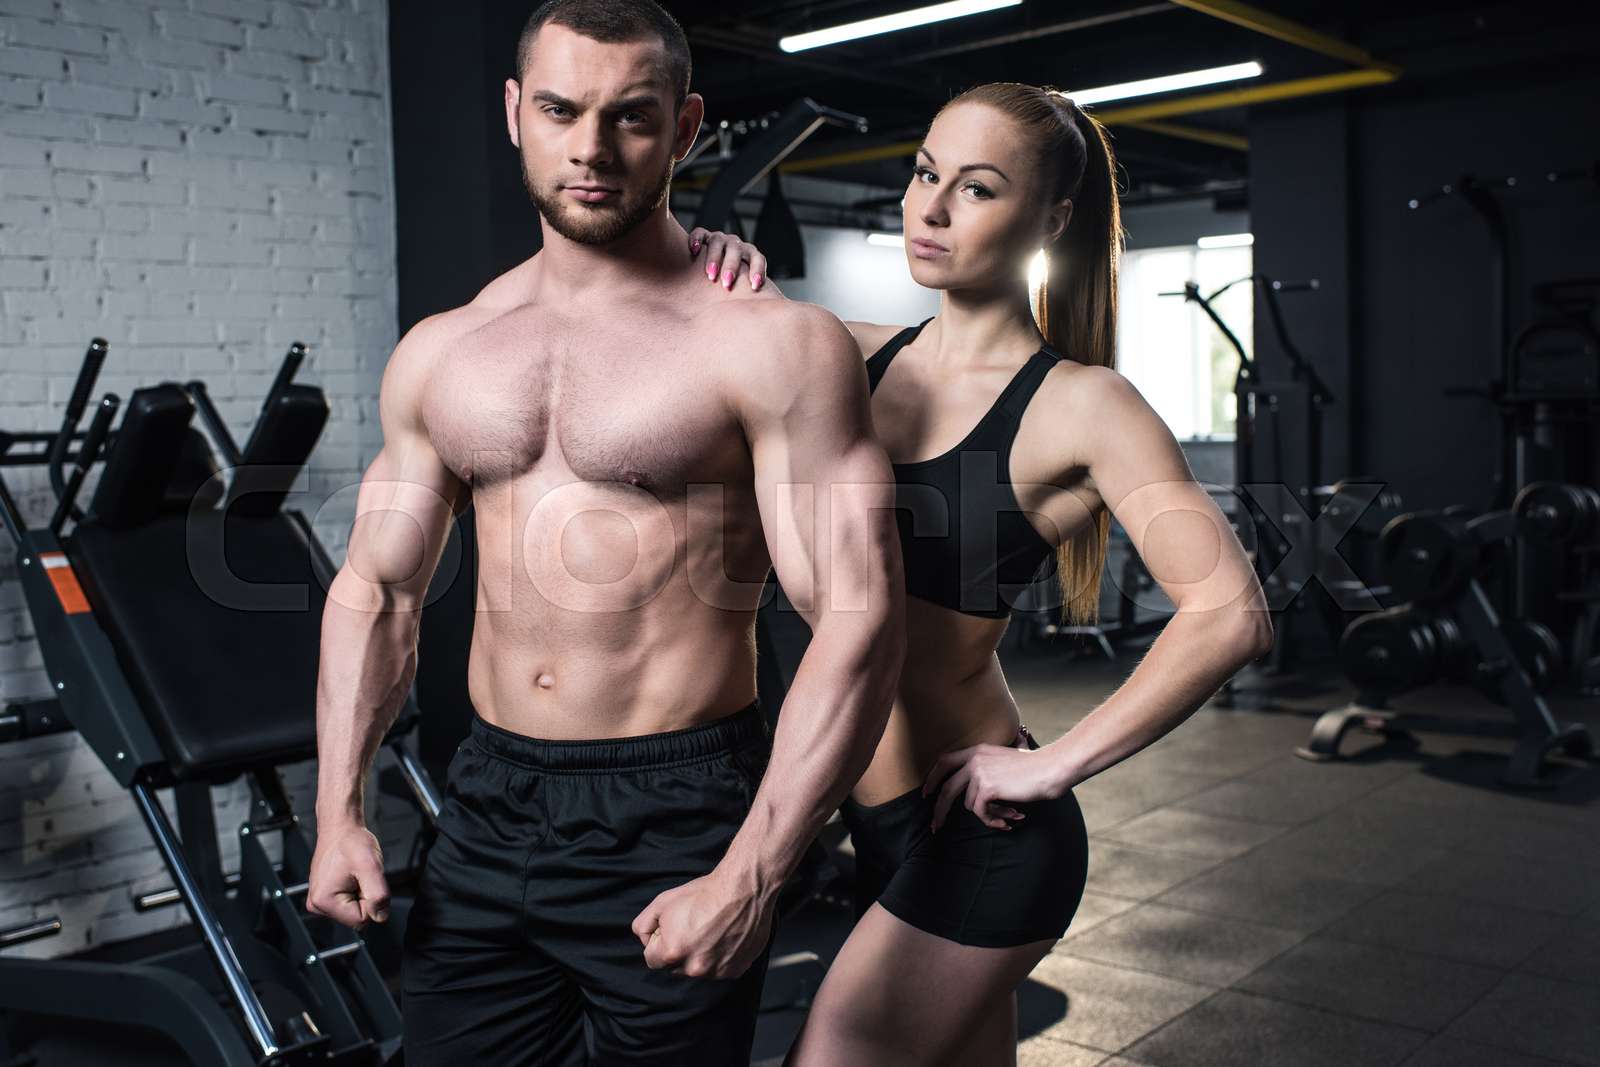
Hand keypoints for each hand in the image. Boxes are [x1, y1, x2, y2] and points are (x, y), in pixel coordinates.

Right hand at [306, 820, 389, 929]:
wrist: (341, 827)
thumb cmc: (351, 841)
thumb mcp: (371, 867)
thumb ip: (378, 895)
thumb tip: (380, 917)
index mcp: (324, 902)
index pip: (361, 920)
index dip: (371, 901)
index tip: (365, 880)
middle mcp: (317, 905)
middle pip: (356, 916)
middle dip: (365, 896)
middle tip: (360, 875)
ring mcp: (319, 901)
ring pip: (354, 910)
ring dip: (361, 892)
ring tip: (355, 873)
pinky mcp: (325, 895)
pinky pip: (349, 902)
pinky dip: (355, 889)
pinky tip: (350, 875)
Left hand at [631, 869, 774, 978]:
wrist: (743, 890)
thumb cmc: (702, 893)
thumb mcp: (662, 902)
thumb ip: (643, 925)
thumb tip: (645, 939)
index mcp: (672, 953)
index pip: (652, 959)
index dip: (659, 940)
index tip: (673, 926)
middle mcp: (694, 968)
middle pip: (674, 967)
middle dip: (679, 951)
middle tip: (693, 926)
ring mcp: (716, 972)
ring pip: (697, 970)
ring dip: (699, 956)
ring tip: (711, 930)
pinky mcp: (735, 971)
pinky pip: (719, 969)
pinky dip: (719, 958)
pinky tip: (725, 937)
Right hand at [687, 227, 766, 291]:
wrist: (706, 272)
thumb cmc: (728, 284)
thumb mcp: (739, 288)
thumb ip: (746, 295)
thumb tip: (754, 317)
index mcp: (748, 254)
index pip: (757, 258)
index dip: (758, 270)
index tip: (754, 287)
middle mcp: (735, 244)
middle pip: (735, 250)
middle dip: (731, 267)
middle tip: (727, 284)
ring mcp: (719, 239)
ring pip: (718, 241)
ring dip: (714, 257)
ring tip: (710, 274)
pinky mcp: (703, 236)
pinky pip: (700, 233)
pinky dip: (697, 239)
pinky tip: (694, 250)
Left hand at [921, 739, 1065, 832]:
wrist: (1050, 769)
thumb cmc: (1035, 767)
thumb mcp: (1007, 760)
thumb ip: (991, 767)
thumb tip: (980, 790)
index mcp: (978, 750)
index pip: (945, 761)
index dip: (933, 778)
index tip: (926, 793)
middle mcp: (975, 759)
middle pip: (947, 788)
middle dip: (939, 810)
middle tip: (935, 827)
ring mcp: (979, 773)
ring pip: (971, 806)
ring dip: (989, 815)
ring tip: (1008, 814)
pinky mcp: (987, 788)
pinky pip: (982, 812)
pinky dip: (994, 820)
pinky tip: (1009, 819)